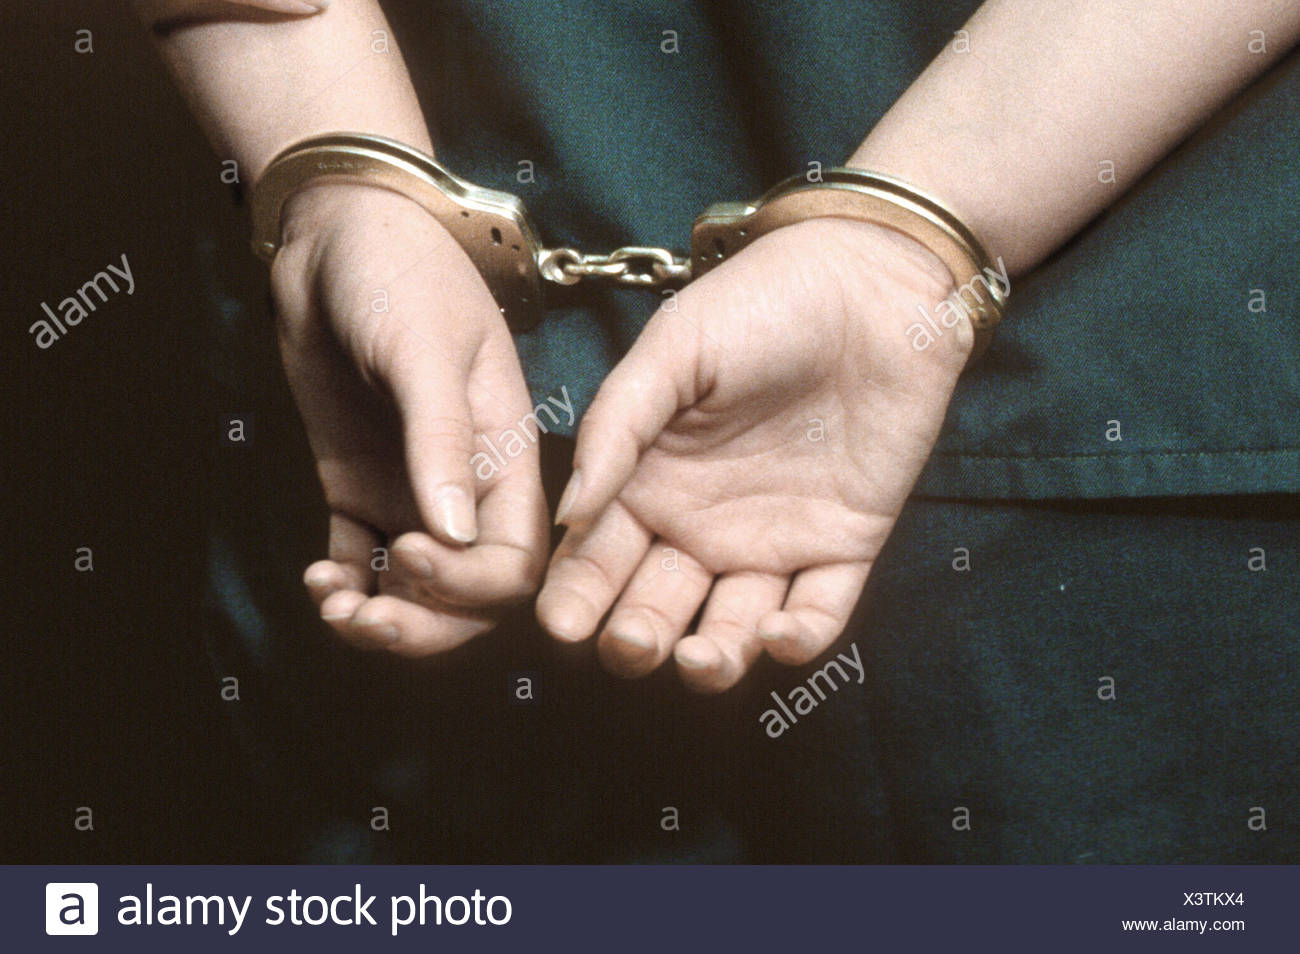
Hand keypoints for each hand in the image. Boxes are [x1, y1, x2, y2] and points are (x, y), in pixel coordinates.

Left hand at [271, 184, 547, 654]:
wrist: (333, 236)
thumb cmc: (398, 272)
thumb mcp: (426, 349)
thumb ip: (441, 440)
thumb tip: (454, 537)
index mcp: (507, 455)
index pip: (516, 559)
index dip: (471, 583)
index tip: (409, 554)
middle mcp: (468, 486)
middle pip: (471, 596)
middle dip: (425, 624)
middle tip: (365, 617)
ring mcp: (412, 490)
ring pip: (417, 590)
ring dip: (381, 616)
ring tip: (333, 603)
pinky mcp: (361, 486)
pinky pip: (363, 560)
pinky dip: (346, 587)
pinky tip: (318, 580)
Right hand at [536, 218, 969, 689]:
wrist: (873, 283)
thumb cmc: (761, 303)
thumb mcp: (672, 352)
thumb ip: (616, 428)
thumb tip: (567, 516)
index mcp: (649, 480)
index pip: (598, 558)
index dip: (576, 595)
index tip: (562, 625)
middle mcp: (701, 522)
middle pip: (655, 605)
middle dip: (636, 638)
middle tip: (629, 644)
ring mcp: (771, 539)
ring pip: (730, 625)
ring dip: (711, 659)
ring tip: (698, 659)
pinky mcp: (842, 545)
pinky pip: (819, 611)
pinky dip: (796, 639)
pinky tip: (775, 634)